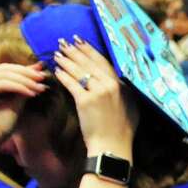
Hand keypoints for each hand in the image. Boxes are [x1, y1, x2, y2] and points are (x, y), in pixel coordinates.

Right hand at [0, 62, 46, 145]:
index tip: (42, 73)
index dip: (25, 70)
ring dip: (25, 80)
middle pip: (5, 68)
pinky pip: (2, 85)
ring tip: (41, 87)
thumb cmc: (1, 127)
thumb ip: (24, 87)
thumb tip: (39, 71)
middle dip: (26, 73)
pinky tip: (32, 94)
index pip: (6, 69)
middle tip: (43, 77)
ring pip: (4, 74)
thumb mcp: (16, 103)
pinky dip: (19, 87)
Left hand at [52, 36, 136, 157]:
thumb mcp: (131, 108)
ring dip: (66, 60)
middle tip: (64, 42)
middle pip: (90, 63)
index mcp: (123, 86)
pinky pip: (71, 84)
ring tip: (57, 54)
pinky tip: (56, 71)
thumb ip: (124, 93)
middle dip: (75, 51)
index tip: (81, 42)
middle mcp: (112, 86)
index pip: (104, 63)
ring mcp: (99, 92)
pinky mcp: (85, 101)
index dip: (90, 50)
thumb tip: (120, 83)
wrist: (113, 145)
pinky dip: (63, 76)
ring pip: (80, 71)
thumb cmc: (123, 131)